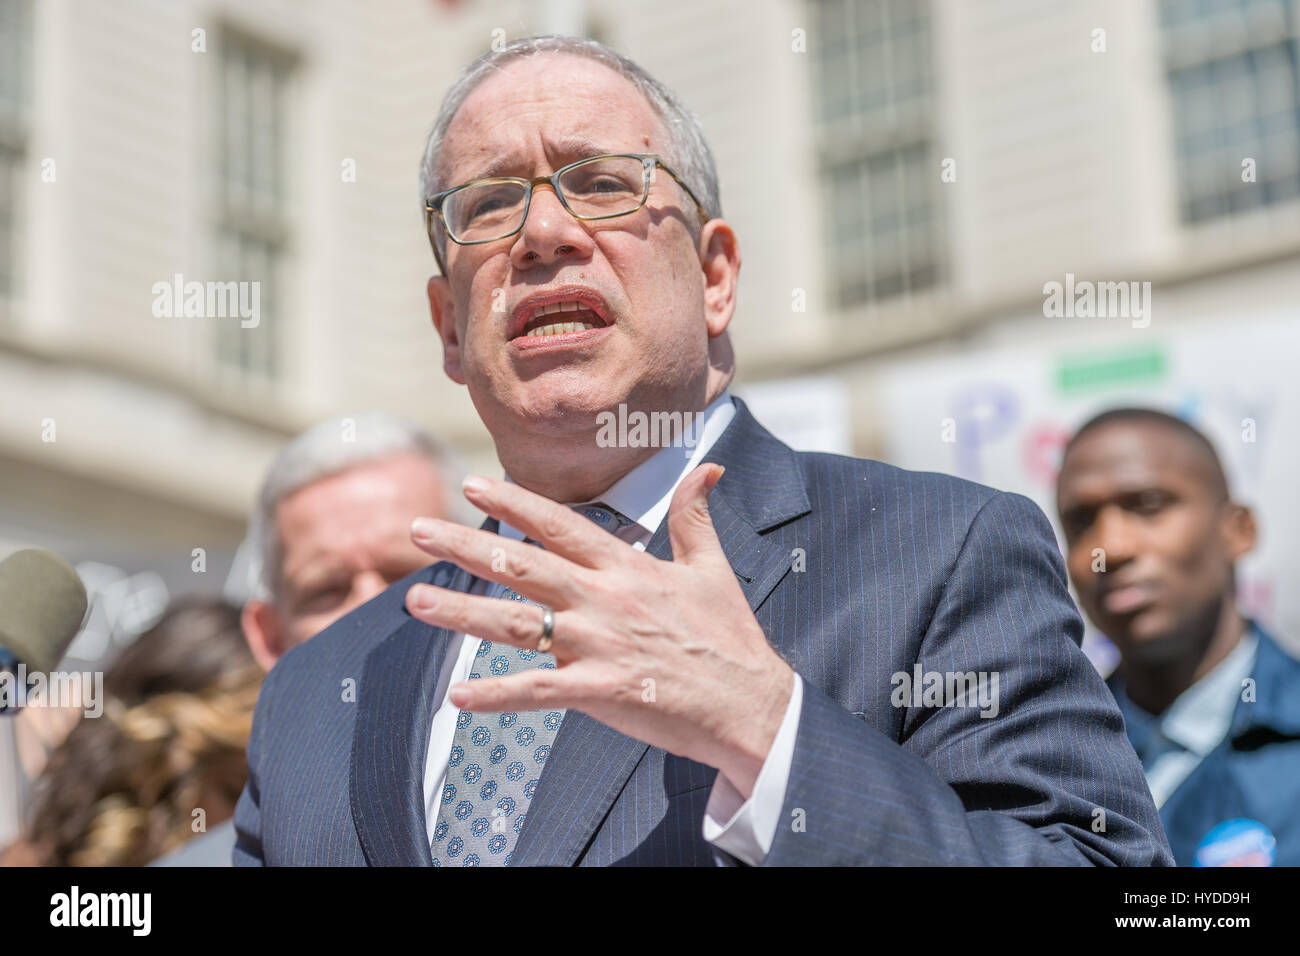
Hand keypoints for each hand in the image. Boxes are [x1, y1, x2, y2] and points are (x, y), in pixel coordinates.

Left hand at [405, 464, 794, 797]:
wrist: (751, 703)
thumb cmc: (730, 638)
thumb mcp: (713, 568)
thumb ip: (697, 516)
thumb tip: (708, 468)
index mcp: (628, 568)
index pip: (560, 525)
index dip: (514, 504)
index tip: (475, 484)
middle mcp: (604, 600)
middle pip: (522, 566)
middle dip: (465, 545)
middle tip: (417, 530)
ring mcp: (599, 645)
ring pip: (516, 624)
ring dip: (462, 612)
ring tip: (415, 601)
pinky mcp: (601, 691)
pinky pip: (538, 691)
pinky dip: (497, 695)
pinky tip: (457, 696)